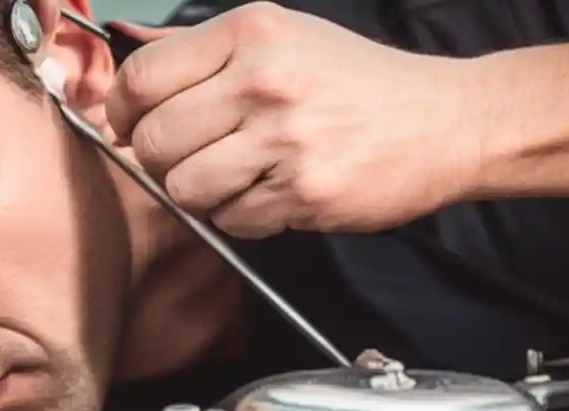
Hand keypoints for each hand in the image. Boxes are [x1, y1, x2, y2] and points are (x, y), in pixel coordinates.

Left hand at [107, 3, 478, 237]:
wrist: (445, 122)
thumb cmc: (357, 81)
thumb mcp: (282, 36)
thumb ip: (201, 49)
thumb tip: (123, 49)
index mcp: (250, 32)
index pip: (142, 79)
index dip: (122, 112)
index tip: (131, 125)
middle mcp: (264, 80)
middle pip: (154, 140)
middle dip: (161, 159)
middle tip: (191, 157)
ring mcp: (285, 138)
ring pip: (184, 187)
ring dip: (200, 193)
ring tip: (237, 176)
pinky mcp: (304, 191)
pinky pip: (231, 220)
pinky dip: (242, 216)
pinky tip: (274, 192)